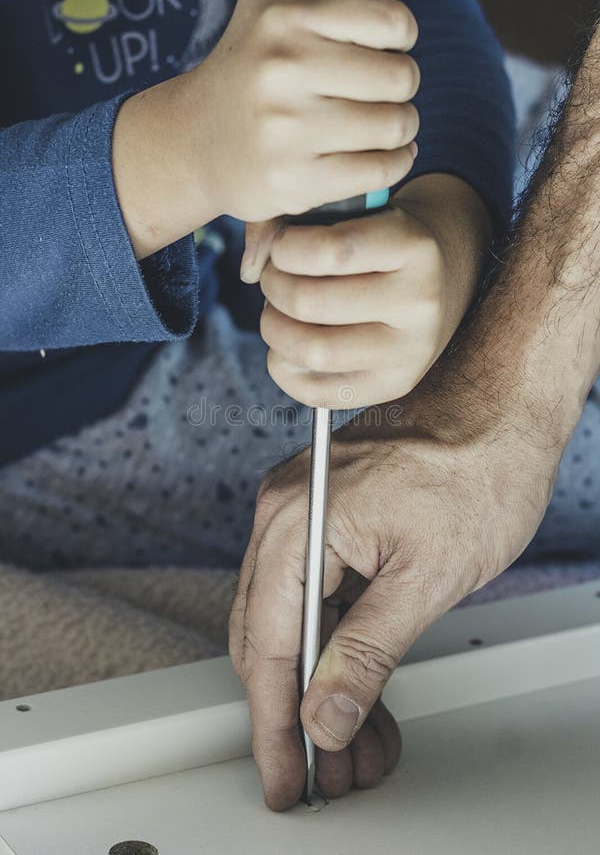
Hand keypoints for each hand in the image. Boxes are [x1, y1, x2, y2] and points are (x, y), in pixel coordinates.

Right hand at [194, 0, 419, 222]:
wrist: (194, 144)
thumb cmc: (248, 67)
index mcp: (285, 18)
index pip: (391, 21)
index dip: (400, 36)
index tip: (380, 51)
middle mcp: (285, 70)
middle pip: (401, 77)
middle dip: (401, 86)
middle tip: (379, 95)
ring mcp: (289, 131)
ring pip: (395, 125)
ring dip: (401, 127)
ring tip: (380, 126)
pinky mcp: (296, 181)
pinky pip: (381, 170)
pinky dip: (396, 164)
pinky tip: (383, 156)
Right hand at [228, 347, 563, 810]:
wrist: (500, 405)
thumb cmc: (476, 466)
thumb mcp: (427, 576)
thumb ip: (368, 653)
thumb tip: (325, 715)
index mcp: (299, 522)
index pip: (268, 645)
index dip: (273, 722)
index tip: (284, 775)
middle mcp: (286, 514)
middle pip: (268, 637)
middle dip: (296, 711)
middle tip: (325, 773)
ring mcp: (305, 513)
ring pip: (293, 621)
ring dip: (320, 682)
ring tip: (357, 740)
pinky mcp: (329, 518)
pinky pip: (316, 593)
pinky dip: (337, 643)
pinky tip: (362, 683)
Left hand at [242, 173, 491, 407]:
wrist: (441, 284)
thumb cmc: (379, 246)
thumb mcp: (358, 216)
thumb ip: (303, 223)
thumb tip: (252, 265)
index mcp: (413, 246)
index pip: (332, 251)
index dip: (285, 249)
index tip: (280, 247)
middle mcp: (420, 302)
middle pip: (310, 303)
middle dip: (274, 288)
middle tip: (273, 280)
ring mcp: (410, 351)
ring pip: (313, 351)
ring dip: (275, 330)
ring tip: (277, 313)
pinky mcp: (395, 386)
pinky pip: (317, 391)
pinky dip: (284, 368)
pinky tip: (288, 347)